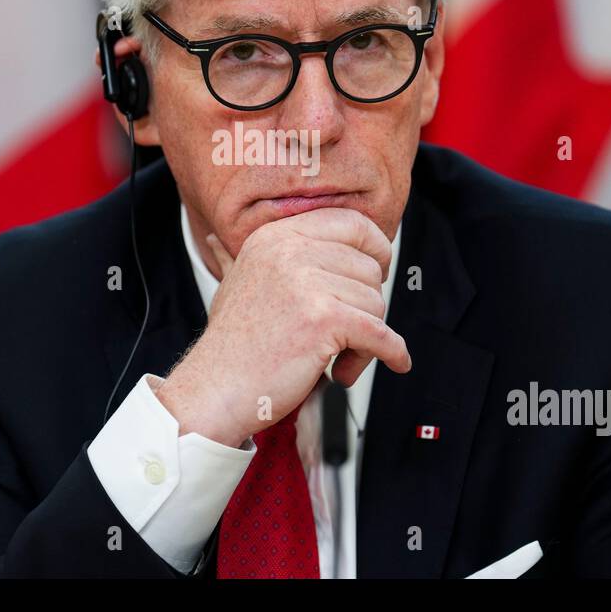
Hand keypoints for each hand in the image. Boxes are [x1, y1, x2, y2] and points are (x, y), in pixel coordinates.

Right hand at [155, 207, 410, 446]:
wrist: (216, 389)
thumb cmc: (231, 344)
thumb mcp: (233, 282)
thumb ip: (242, 257)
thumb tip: (215, 240)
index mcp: (276, 236)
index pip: (352, 223)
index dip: (376, 248)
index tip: (378, 271)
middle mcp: (289, 251)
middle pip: (369, 268)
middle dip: (368, 305)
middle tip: (349, 333)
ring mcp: (306, 284)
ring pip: (376, 303)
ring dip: (369, 338)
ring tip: (339, 357)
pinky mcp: (322, 319)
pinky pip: (380, 333)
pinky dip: (393, 352)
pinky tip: (395, 361)